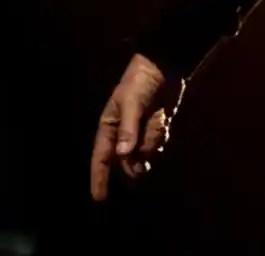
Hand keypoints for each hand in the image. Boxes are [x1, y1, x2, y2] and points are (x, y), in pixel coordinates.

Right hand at [90, 53, 181, 200]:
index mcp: (109, 127)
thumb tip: (123, 154)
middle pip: (127, 160)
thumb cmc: (140, 82)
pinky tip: (164, 117)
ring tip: (157, 117)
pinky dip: (162, 133)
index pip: (101, 157)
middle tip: (143, 163)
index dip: (100, 178)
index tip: (100, 197)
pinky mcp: (158, 128)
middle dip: (136, 162)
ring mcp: (142, 132)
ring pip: (147, 151)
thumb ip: (129, 129)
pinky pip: (159, 142)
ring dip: (153, 138)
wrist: (164, 67)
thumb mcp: (131, 103)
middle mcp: (124, 133)